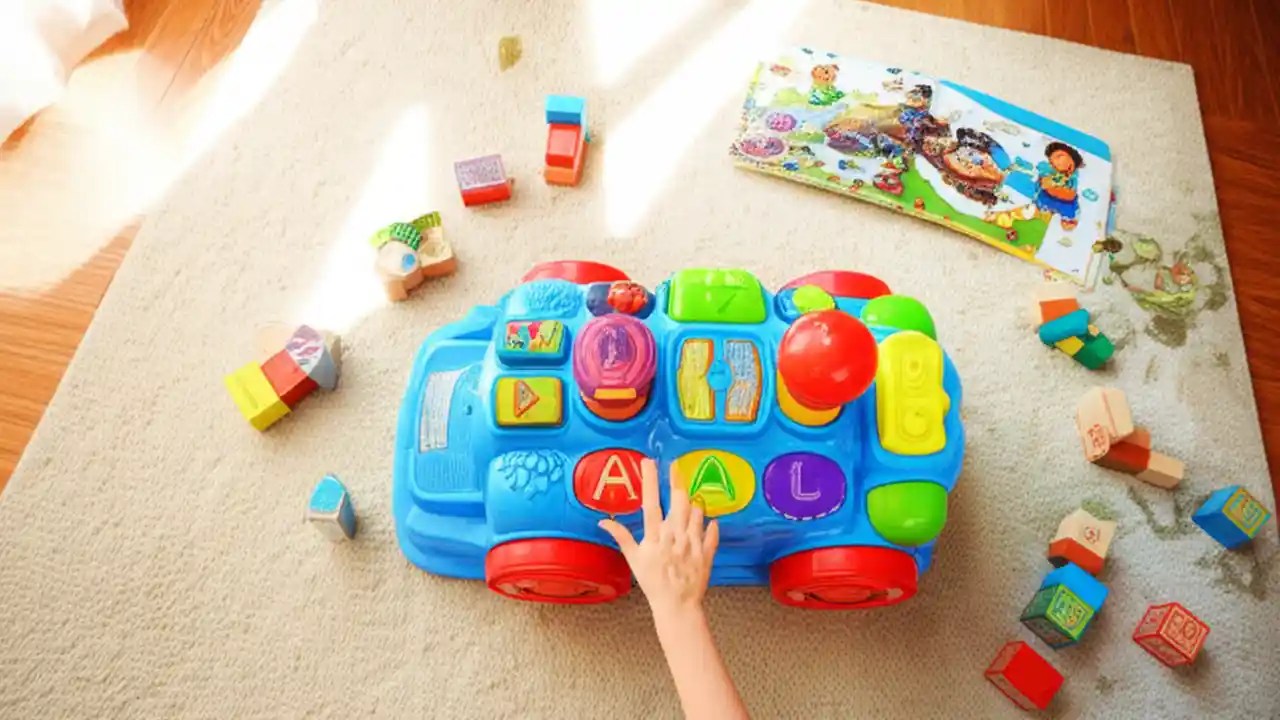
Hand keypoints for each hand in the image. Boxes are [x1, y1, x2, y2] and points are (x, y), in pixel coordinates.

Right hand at [599, 459, 719, 617]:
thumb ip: (621, 537)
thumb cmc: (652, 583)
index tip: (648, 462)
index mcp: (655, 537)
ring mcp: (692, 543)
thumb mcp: (633, 559)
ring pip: (695, 512)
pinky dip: (710, 523)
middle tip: (676, 464)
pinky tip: (708, 520)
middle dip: (676, 480)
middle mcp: (674, 537)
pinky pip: (711, 531)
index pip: (650, 503)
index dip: (650, 481)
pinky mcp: (706, 552)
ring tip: (688, 499)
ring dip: (692, 502)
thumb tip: (603, 521)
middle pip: (677, 501)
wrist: (676, 605)